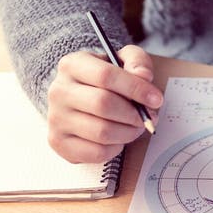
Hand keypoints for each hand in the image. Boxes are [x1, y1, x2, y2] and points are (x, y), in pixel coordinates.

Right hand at [47, 45, 162, 163]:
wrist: (79, 94)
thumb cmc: (105, 77)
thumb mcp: (122, 59)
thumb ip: (137, 62)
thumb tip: (144, 77)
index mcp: (72, 65)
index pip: (106, 76)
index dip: (136, 89)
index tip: (156, 99)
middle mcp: (59, 91)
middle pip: (103, 105)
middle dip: (134, 113)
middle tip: (149, 117)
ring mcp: (56, 119)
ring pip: (101, 132)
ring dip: (128, 132)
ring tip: (136, 126)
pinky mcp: (59, 143)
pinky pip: (96, 152)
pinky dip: (116, 148)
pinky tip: (119, 138)